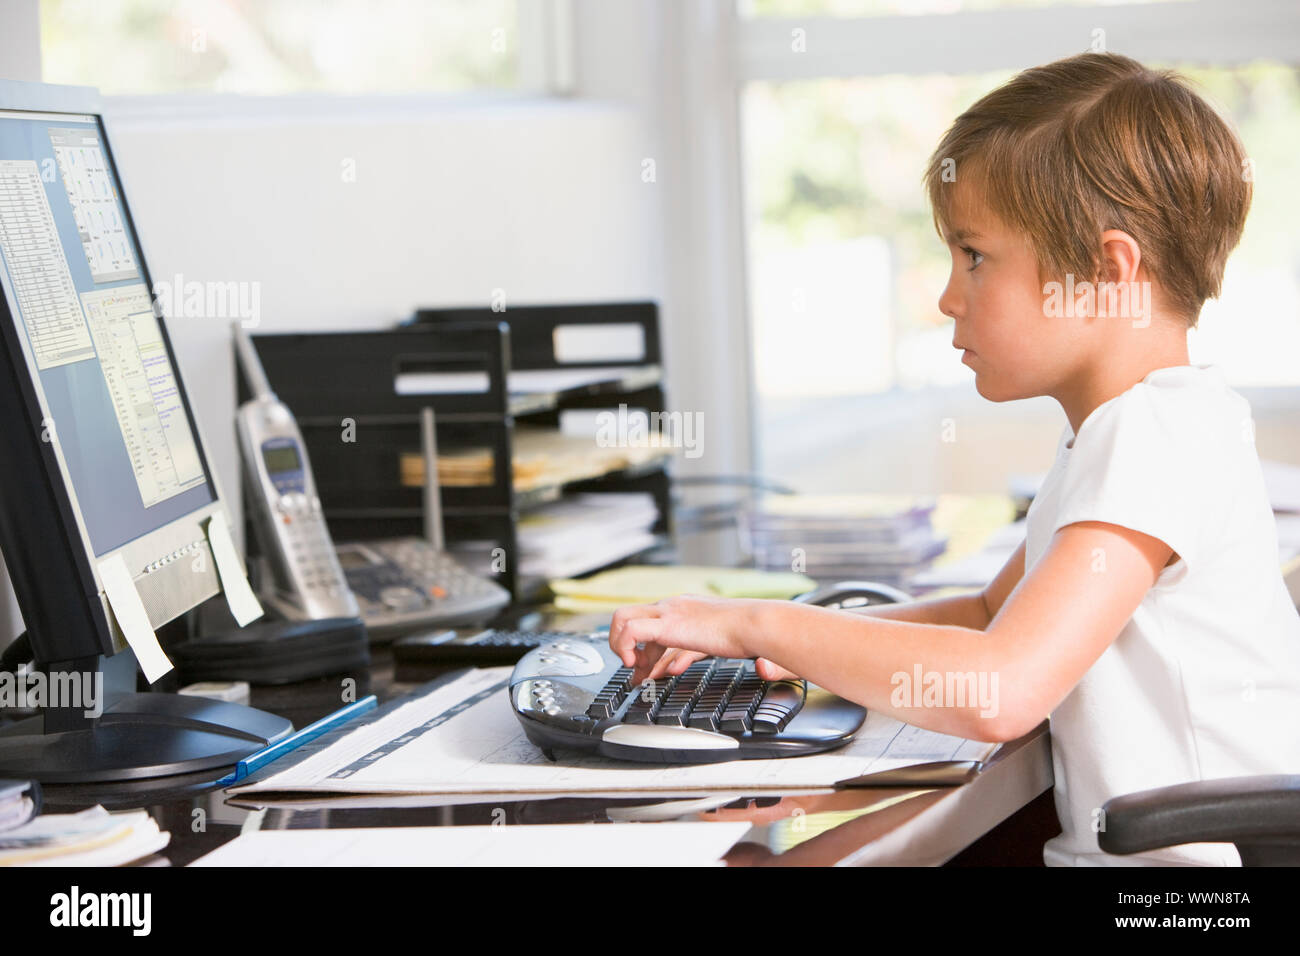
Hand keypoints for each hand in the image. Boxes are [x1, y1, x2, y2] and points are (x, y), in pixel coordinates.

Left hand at [609, 594, 755, 685]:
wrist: (756, 624)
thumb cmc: (747, 634)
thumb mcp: (715, 640)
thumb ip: (692, 651)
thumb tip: (676, 666)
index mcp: (684, 606)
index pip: (651, 621)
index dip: (643, 647)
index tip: (645, 669)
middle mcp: (672, 606)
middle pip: (630, 615)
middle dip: (625, 645)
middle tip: (636, 669)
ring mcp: (668, 612)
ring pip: (621, 619)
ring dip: (621, 647)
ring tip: (635, 671)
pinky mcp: (668, 624)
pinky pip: (631, 632)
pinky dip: (627, 649)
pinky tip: (640, 669)